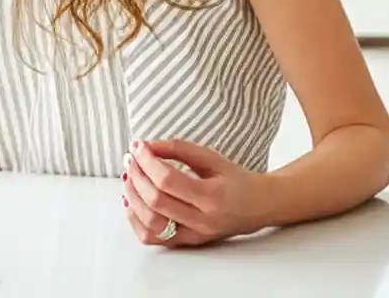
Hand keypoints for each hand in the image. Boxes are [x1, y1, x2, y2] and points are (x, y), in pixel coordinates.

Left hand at [121, 139, 269, 246]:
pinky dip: (136, 220)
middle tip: (130, 158)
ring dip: (132, 197)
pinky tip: (131, 201)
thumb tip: (146, 146)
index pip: (168, 181)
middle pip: (156, 201)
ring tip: (129, 176)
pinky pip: (153, 238)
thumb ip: (178, 149)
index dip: (147, 161)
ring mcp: (194, 236)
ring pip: (150, 223)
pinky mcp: (187, 242)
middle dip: (137, 176)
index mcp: (213, 197)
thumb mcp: (211, 157)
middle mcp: (203, 221)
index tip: (138, 146)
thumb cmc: (236, 179)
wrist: (259, 206)